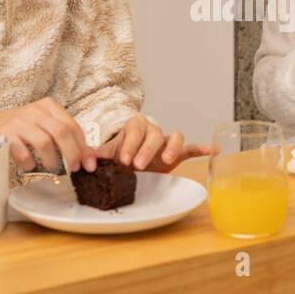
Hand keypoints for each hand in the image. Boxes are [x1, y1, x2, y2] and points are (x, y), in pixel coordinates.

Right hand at [0, 98, 96, 173]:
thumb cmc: (23, 128)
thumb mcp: (46, 127)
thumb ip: (67, 139)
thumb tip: (90, 158)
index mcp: (49, 106)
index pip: (73, 126)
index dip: (83, 147)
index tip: (88, 164)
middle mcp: (35, 110)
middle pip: (62, 132)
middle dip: (72, 154)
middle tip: (74, 169)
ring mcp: (19, 121)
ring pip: (44, 142)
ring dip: (52, 160)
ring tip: (52, 168)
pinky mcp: (5, 133)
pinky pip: (23, 152)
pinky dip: (30, 163)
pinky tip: (29, 166)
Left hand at [98, 115, 213, 171]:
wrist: (126, 163)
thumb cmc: (117, 157)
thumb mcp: (104, 157)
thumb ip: (95, 157)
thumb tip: (83, 161)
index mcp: (133, 128)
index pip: (134, 128)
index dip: (130, 142)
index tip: (124, 160)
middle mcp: (151, 132)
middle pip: (154, 133)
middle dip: (146, 148)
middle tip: (138, 165)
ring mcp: (165, 142)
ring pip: (173, 137)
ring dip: (170, 147)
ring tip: (166, 160)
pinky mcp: (176, 154)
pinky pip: (189, 148)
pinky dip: (200, 148)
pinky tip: (211, 150)